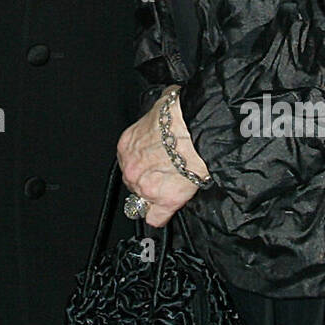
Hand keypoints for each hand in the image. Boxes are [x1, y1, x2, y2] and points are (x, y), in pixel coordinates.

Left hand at [118, 89, 208, 227]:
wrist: (196, 128)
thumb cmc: (181, 115)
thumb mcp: (160, 106)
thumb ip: (156, 115)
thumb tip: (165, 106)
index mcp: (127, 145)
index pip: (129, 161)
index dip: (144, 162)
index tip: (153, 161)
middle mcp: (132, 168)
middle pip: (133, 182)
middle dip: (148, 178)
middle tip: (166, 171)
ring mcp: (147, 187)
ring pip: (144, 200)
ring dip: (156, 195)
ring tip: (172, 185)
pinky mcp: (166, 201)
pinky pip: (156, 218)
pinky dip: (161, 216)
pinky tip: (166, 210)